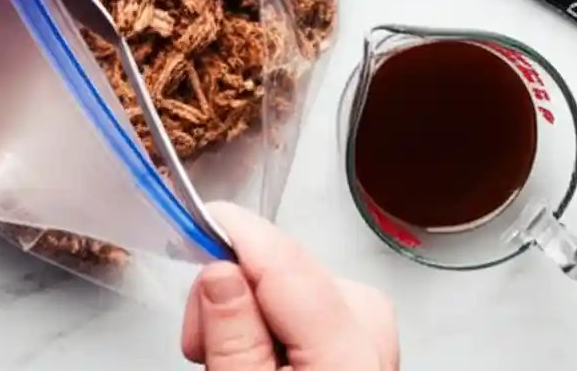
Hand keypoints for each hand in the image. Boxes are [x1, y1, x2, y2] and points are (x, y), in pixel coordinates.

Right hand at [182, 203, 398, 369]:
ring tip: (224, 353)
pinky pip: (319, 309)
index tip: (202, 218)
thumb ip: (232, 339)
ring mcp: (375, 346)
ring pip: (308, 286)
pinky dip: (279, 319)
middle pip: (301, 272)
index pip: (291, 267)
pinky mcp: (364, 349)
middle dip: (242, 283)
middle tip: (201, 333)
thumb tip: (220, 272)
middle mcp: (373, 344)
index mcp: (346, 358)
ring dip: (257, 304)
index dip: (241, 232)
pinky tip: (256, 352)